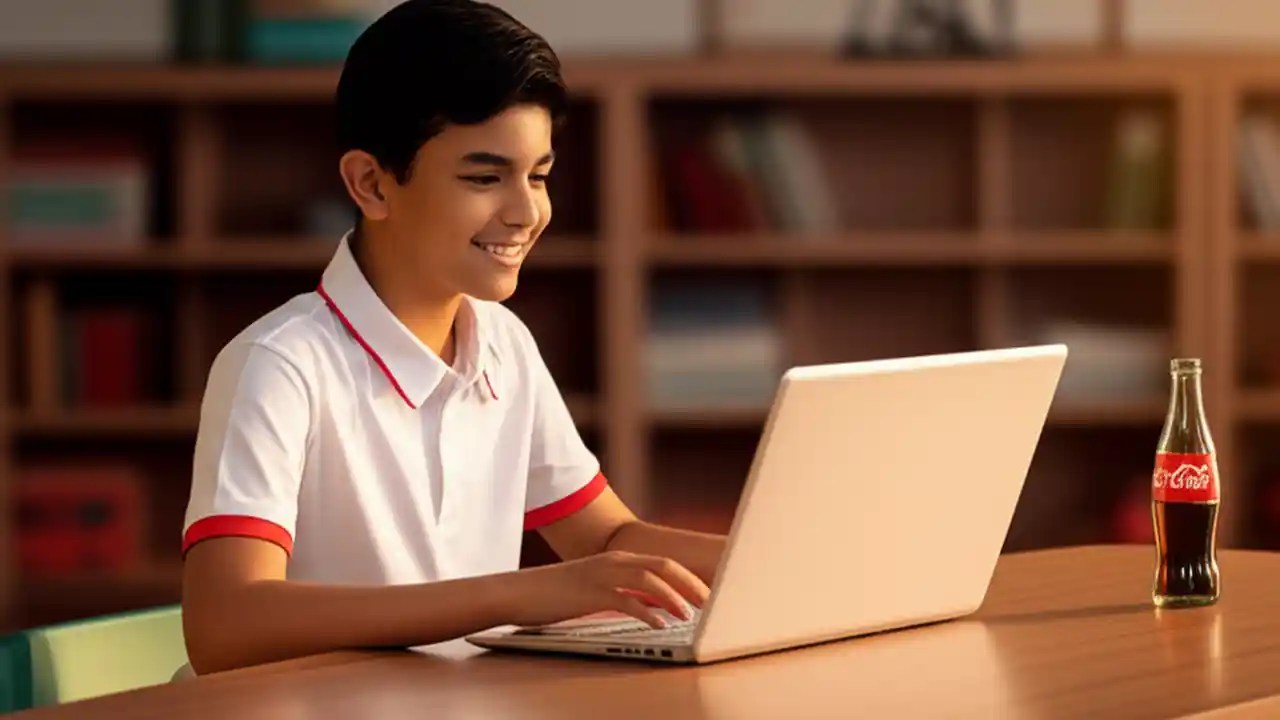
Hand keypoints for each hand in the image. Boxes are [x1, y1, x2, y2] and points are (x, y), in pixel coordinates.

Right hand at [504, 551, 710, 629]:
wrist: (520, 592)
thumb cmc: (559, 593)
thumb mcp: (598, 588)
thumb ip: (627, 591)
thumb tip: (657, 605)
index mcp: (619, 559)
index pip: (665, 563)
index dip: (691, 577)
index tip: (709, 594)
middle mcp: (614, 561)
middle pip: (664, 566)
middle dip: (691, 584)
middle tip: (711, 603)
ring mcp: (602, 575)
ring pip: (649, 580)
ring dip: (674, 597)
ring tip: (691, 615)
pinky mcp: (590, 593)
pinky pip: (626, 601)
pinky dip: (647, 613)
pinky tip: (660, 625)